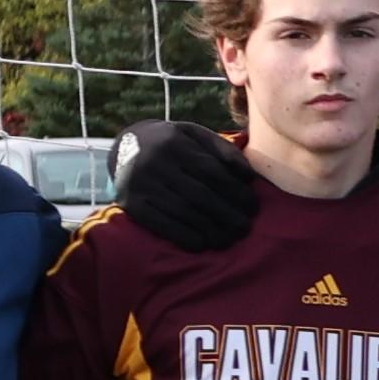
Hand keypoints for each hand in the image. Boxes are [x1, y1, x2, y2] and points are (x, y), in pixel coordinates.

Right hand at [110, 117, 258, 252]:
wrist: (125, 145)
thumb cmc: (172, 143)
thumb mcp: (195, 134)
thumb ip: (222, 149)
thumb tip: (247, 176)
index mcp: (175, 143)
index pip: (212, 172)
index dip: (236, 192)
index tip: (252, 206)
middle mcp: (156, 163)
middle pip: (200, 195)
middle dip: (227, 214)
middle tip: (245, 227)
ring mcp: (141, 184)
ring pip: (183, 212)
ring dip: (210, 230)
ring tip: (229, 239)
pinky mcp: (131, 204)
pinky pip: (160, 224)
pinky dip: (183, 236)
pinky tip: (202, 244)